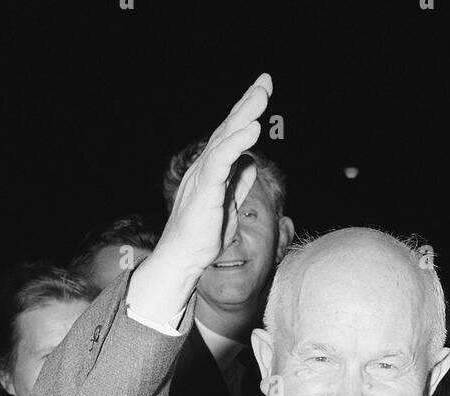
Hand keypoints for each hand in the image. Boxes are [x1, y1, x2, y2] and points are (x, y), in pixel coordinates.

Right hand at [129, 74, 271, 320]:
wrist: (183, 259)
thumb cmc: (203, 238)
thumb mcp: (228, 206)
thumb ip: (238, 184)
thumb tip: (250, 163)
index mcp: (212, 171)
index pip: (230, 137)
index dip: (245, 114)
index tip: (261, 93)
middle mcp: (205, 168)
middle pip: (227, 129)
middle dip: (247, 104)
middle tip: (265, 81)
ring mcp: (203, 177)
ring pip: (224, 139)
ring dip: (244, 116)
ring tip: (262, 97)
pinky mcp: (204, 190)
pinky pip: (222, 160)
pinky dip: (236, 143)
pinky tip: (251, 128)